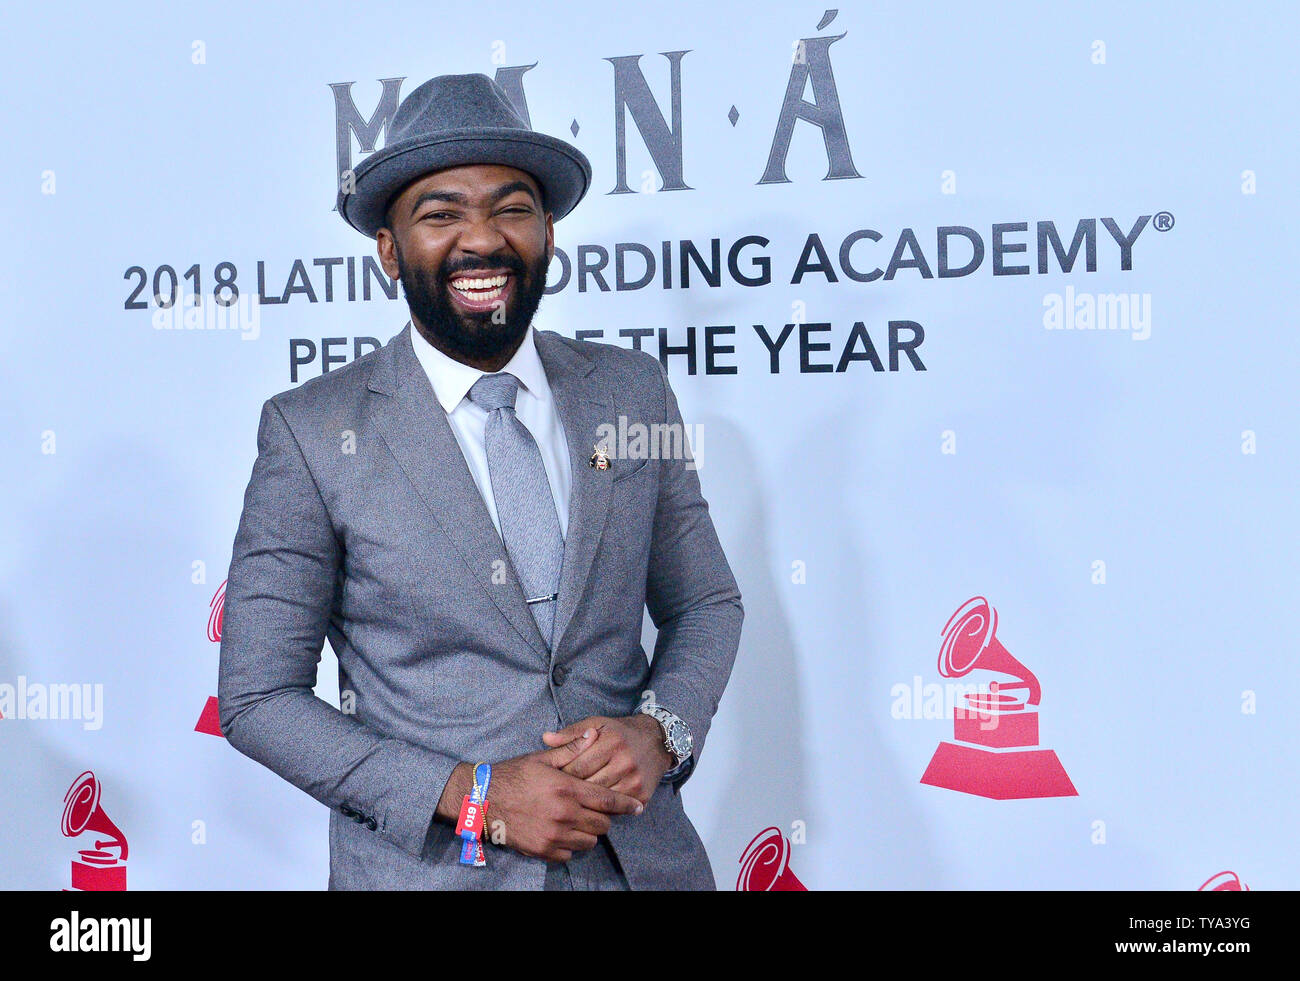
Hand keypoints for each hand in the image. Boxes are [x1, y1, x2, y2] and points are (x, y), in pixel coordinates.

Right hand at [435, 734, 644, 862]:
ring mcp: (553, 835)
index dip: (626, 805)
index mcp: (566, 788)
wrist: (482, 800)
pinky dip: (571, 845)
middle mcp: (564, 814)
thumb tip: (594, 734)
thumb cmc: (513, 775)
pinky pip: (570, 853)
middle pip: (603, 824)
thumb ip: (571, 749)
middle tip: (594, 809)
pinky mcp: (543, 850)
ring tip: (578, 820)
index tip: (638, 808)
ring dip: (589, 832)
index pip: (607, 800)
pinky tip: (563, 832)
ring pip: (590, 841)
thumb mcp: (542, 758)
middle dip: (604, 817)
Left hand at [541, 715, 673, 805]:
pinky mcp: (642, 796)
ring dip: (585, 803)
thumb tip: (546, 738)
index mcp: (611, 742)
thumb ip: (572, 733)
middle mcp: (625, 761)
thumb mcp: (597, 724)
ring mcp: (634, 780)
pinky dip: (602, 809)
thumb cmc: (620, 733)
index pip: (578, 766)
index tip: (551, 780)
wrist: (656, 741)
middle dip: (571, 791)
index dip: (562, 775)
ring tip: (571, 802)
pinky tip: (591, 807)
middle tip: (557, 795)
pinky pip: (615, 809)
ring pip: (601, 800)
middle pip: (588, 785)